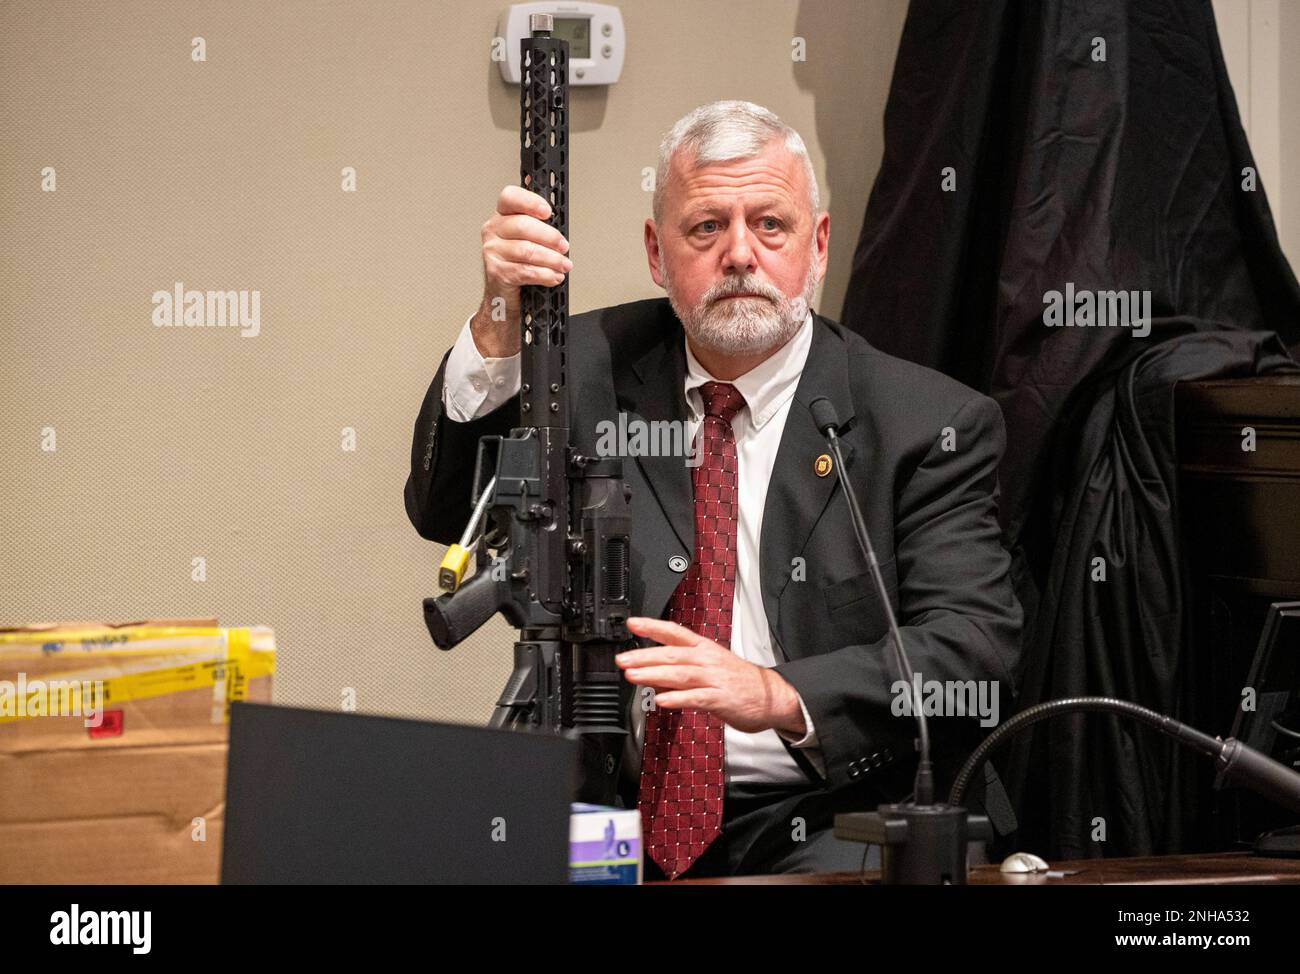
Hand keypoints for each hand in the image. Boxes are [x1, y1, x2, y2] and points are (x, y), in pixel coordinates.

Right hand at [472, 184, 571, 356]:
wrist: (504, 293)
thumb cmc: (519, 262)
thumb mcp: (528, 239)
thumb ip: (540, 225)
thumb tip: (560, 220)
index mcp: (502, 215)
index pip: (510, 197)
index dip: (530, 202)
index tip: (548, 212)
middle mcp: (493, 230)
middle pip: (523, 226)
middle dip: (550, 237)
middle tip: (564, 247)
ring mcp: (492, 251)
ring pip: (527, 250)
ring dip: (551, 259)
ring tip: (564, 265)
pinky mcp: (496, 271)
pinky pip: (525, 271)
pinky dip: (544, 275)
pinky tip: (554, 276)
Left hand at [616, 617, 806, 735]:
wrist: (772, 696)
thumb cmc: (740, 681)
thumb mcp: (709, 668)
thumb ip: (680, 671)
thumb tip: (651, 674)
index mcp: (704, 648)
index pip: (674, 632)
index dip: (652, 627)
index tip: (632, 624)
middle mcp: (707, 659)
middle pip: (672, 654)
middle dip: (644, 656)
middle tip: (622, 660)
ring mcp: (714, 678)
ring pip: (680, 673)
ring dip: (654, 674)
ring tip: (633, 676)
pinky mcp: (721, 698)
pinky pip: (696, 697)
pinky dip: (678, 698)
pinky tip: (662, 700)